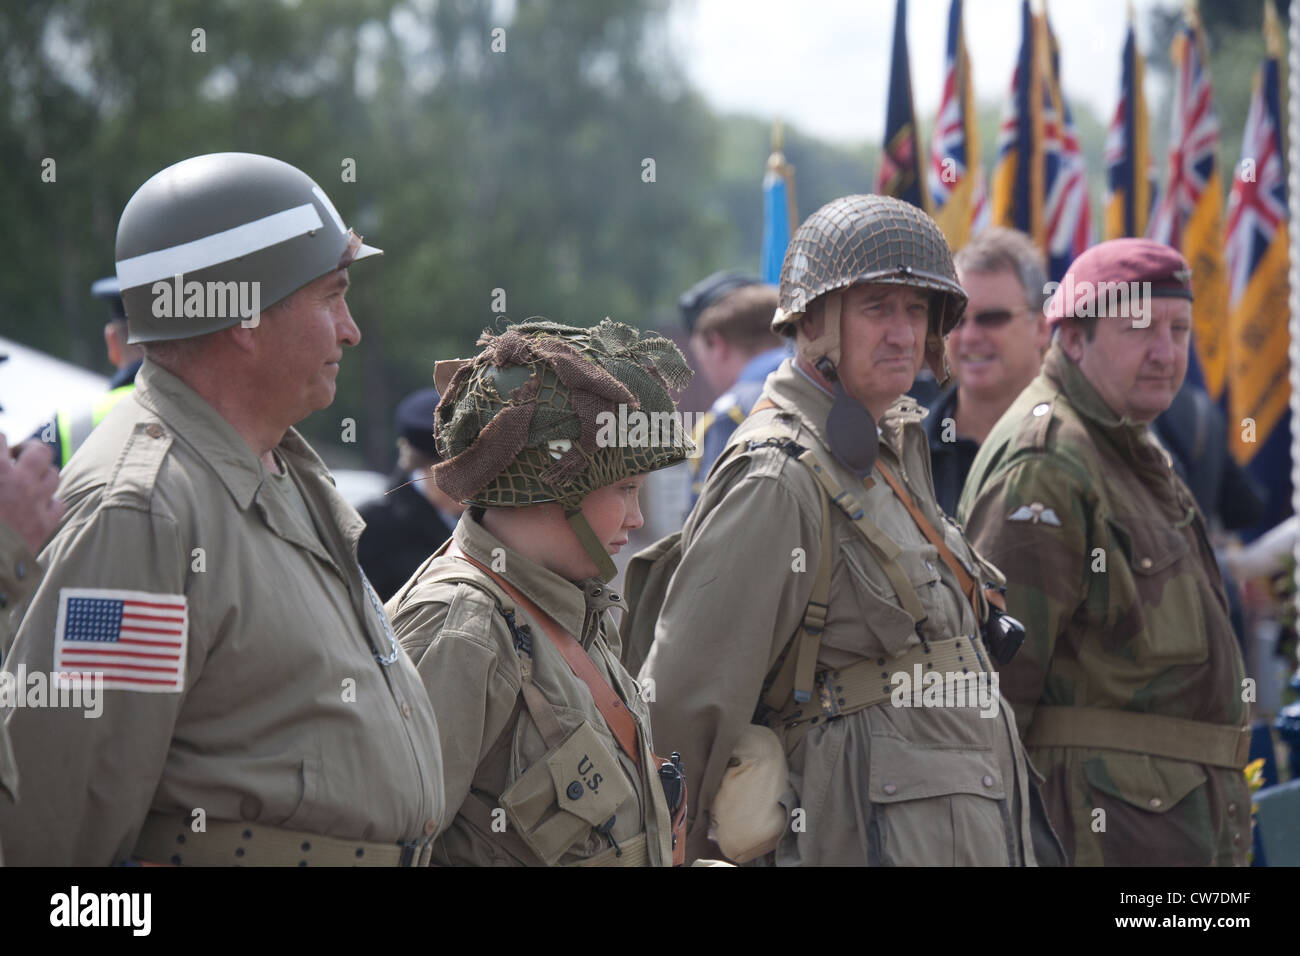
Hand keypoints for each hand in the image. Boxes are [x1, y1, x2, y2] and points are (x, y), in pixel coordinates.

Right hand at [0, 434, 64, 553]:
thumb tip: (0, 468)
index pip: (0, 437)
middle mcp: (21, 481)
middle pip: (39, 451)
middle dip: (29, 449)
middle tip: (17, 456)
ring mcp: (37, 502)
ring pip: (53, 475)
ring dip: (42, 474)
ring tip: (29, 479)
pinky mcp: (46, 524)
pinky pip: (57, 503)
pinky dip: (49, 502)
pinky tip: (37, 505)